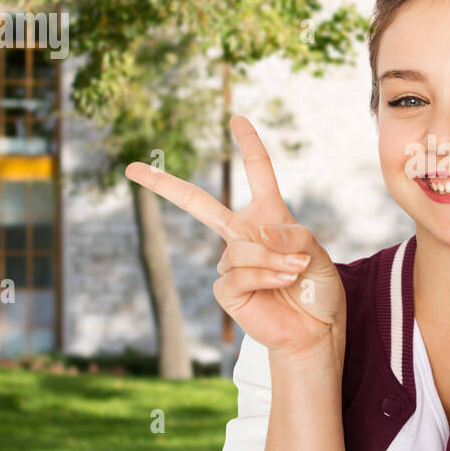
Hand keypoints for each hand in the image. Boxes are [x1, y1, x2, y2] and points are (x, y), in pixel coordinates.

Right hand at [124, 116, 345, 359]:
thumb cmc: (317, 289)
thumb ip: (292, 235)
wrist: (314, 331)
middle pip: (198, 204)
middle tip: (132, 168)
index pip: (257, 174)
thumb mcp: (316, 254)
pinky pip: (237, 273)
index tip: (237, 119)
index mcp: (268, 217)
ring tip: (293, 273)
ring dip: (273, 261)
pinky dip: (264, 277)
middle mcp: (243, 236)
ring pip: (240, 249)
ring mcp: (231, 262)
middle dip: (164, 185)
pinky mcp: (226, 289)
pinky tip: (278, 285)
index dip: (249, 146)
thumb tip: (258, 232)